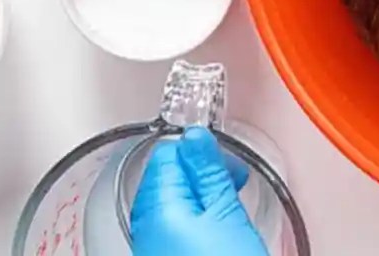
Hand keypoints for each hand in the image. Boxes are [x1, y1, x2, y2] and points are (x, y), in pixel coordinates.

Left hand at [130, 127, 267, 255]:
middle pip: (168, 174)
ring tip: (232, 210)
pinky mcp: (160, 254)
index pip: (168, 151)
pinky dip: (195, 219)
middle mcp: (143, 222)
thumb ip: (209, 171)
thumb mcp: (226, 214)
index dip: (201, 149)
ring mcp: (149, 242)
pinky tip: (218, 230)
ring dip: (201, 196)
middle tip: (234, 183)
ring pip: (172, 200)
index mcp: (155, 203)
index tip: (227, 161)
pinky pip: (173, 224)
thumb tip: (196, 134)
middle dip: (202, 172)